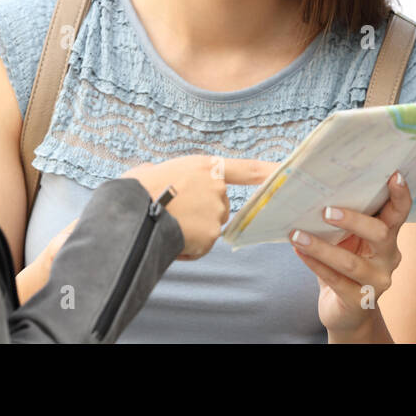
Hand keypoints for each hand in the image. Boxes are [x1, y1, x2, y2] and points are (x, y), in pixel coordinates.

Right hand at [122, 156, 278, 259]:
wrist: (130, 215)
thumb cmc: (133, 192)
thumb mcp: (149, 171)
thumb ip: (165, 174)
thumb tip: (152, 175)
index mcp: (204, 166)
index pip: (246, 170)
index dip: (267, 172)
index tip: (285, 173)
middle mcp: (217, 187)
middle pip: (220, 206)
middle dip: (201, 214)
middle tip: (172, 214)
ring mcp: (216, 212)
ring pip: (210, 228)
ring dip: (193, 232)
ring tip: (165, 226)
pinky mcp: (211, 235)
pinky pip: (201, 247)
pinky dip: (187, 248)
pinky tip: (169, 240)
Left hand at [289, 171, 410, 340]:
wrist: (346, 312)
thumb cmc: (346, 264)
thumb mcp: (350, 240)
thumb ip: (347, 219)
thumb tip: (321, 188)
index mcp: (389, 237)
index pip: (399, 213)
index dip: (400, 195)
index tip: (394, 174)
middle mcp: (389, 258)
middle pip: (381, 234)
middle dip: (354, 220)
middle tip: (326, 210)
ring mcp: (377, 282)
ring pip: (351, 262)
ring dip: (321, 247)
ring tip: (297, 234)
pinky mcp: (359, 302)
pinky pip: (335, 280)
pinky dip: (315, 263)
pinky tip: (299, 251)